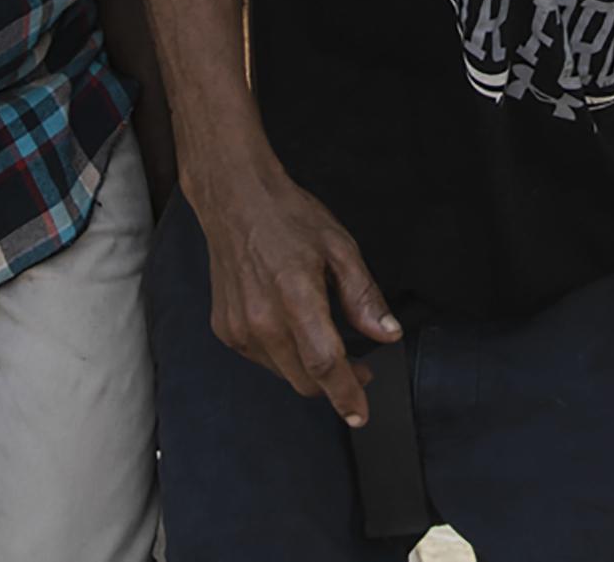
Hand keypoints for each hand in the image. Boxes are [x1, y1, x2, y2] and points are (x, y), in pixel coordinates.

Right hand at [194, 167, 399, 423]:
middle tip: (360, 366)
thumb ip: (364, 297)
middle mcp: (262, 319)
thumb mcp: (340, 248)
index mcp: (296, 297)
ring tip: (325, 338)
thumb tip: (387, 334)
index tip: (361, 414)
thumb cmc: (289, 218)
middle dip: (336, 383)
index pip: (324, 363)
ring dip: (309, 369)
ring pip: (284, 373)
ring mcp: (239, 327)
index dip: (346, 394)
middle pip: (305, 379)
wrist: (235, 200)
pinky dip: (284, 355)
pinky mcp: (226, 329)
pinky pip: (263, 359)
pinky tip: (293, 327)